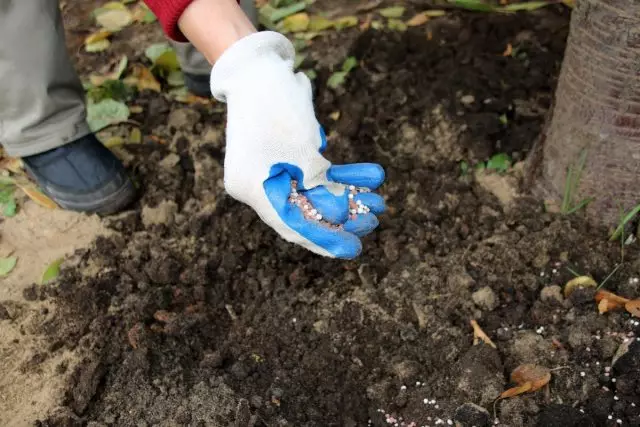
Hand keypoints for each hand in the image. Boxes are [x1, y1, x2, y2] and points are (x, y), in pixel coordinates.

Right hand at [210, 32, 384, 258]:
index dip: (323, 239)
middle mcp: (261, 184)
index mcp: (251, 188)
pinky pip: (319, 173)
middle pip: (305, 212)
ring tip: (378, 201)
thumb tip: (343, 213)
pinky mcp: (291, 157)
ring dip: (349, 196)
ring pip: (317, 192)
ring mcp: (275, 170)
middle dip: (342, 218)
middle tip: (372, 222)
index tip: (352, 250)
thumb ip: (317, 183)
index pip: (289, 224)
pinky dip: (343, 175)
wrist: (260, 68)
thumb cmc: (275, 103)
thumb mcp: (300, 148)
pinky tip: (370, 177)